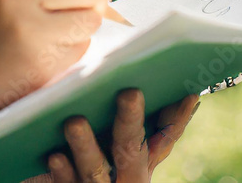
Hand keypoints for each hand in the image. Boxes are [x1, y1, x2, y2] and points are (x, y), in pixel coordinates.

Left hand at [24, 89, 200, 182]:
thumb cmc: (100, 155)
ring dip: (86, 146)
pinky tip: (54, 154)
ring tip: (75, 122)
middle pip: (130, 148)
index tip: (187, 93)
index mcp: (143, 158)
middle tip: (129, 93)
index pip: (167, 136)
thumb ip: (137, 114)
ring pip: (95, 168)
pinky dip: (62, 170)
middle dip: (130, 121)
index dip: (177, 117)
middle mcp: (127, 175)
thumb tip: (152, 69)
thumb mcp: (122, 140)